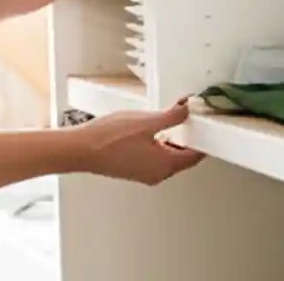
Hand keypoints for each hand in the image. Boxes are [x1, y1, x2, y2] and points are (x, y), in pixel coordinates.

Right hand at [76, 101, 204, 185]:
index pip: (195, 155)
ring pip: (167, 158)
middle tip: (186, 118)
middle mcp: (158, 174)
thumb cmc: (110, 138)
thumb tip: (187, 110)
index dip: (202, 139)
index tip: (203, 124)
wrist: (80, 150)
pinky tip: (146, 131)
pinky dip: (156, 145)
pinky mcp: (132, 170)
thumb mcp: (146, 121)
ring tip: (166, 121)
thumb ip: (171, 116)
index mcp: (166, 165)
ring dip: (170, 141)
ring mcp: (144, 174)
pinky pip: (153, 159)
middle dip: (186, 138)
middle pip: (182, 158)